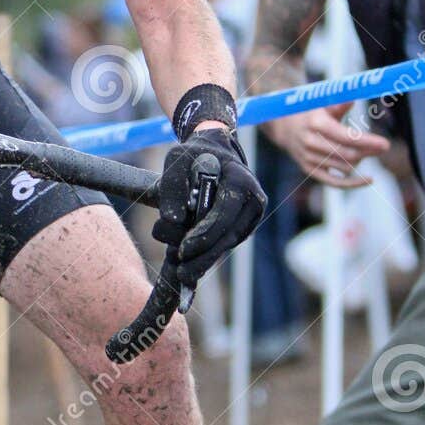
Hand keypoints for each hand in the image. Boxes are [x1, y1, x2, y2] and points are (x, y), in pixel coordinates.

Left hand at [153, 126, 266, 285]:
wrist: (214, 152)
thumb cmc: (194, 155)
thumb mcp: (176, 159)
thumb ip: (172, 185)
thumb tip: (172, 219)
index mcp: (241, 181)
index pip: (224, 213)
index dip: (204, 234)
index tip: (183, 249)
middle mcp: (252, 201)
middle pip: (228, 236)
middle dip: (203, 256)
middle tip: (181, 272)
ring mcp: (250, 216)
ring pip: (227, 244)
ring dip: (204, 259)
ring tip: (181, 272)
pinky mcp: (243, 226)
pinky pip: (225, 243)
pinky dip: (208, 254)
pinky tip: (190, 265)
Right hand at [269, 102, 389, 187]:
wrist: (284, 127)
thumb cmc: (311, 112)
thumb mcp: (323, 103)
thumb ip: (339, 104)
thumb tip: (353, 98)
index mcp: (316, 123)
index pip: (346, 137)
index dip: (367, 142)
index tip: (385, 144)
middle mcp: (311, 142)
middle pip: (347, 154)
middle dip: (368, 151)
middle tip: (383, 147)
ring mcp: (309, 158)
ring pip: (344, 167)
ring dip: (361, 160)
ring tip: (368, 151)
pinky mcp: (309, 170)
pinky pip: (334, 182)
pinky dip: (353, 183)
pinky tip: (369, 180)